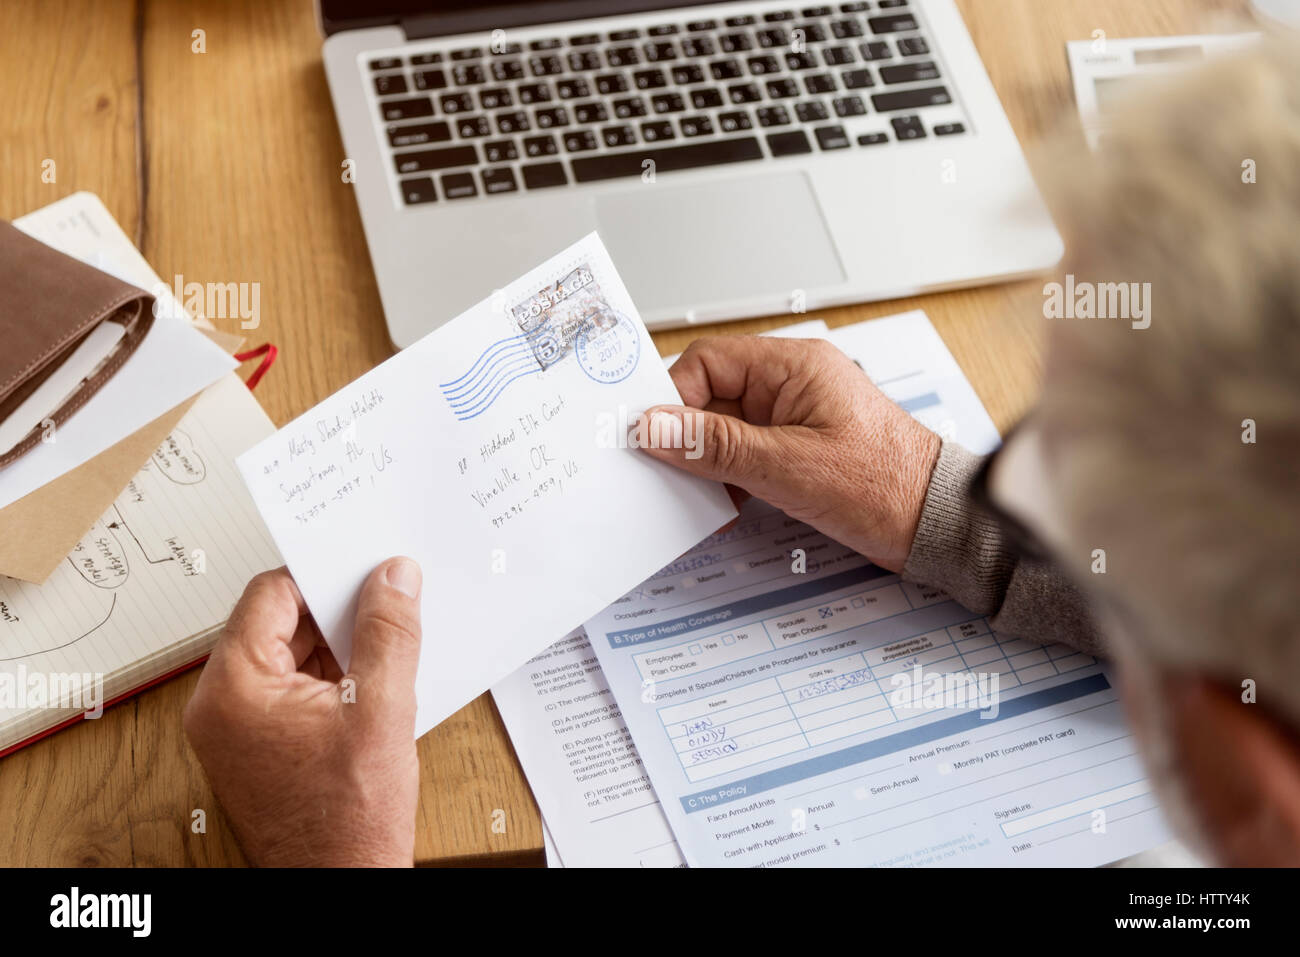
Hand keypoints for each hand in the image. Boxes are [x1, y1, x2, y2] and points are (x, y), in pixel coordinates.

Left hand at [183, 558, 422, 866]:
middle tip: (390, 609)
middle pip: (278, 623)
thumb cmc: (347, 821)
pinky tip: (375, 688)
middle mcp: (221, 705)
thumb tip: (394, 576)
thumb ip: (388, 633)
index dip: (324, 576)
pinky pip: (292, 689)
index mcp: (234, 688)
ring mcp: (236, 729)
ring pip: (289, 656)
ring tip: (388, 659)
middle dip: (338, 615)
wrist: (341, 886)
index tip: (369, 570)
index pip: (271, 594)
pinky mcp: (258, 746)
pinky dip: (333, 680)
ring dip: (339, 649)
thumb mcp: (382, 710)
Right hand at [640, 336, 940, 571]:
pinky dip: (728, 478)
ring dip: (708, 463)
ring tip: (706, 495)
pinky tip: (726, 505)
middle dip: (689, 436)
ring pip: (724, 429)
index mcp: (795, 366)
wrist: (937, 524)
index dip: (676, 398)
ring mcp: (794, 418)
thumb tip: (657, 426)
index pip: (708, 362)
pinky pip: (744, 454)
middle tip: (670, 472)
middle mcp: (792, 384)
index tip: (655, 437)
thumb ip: (716, 445)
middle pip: (711, 396)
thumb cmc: (887, 486)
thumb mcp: (788, 467)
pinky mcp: (797, 450)